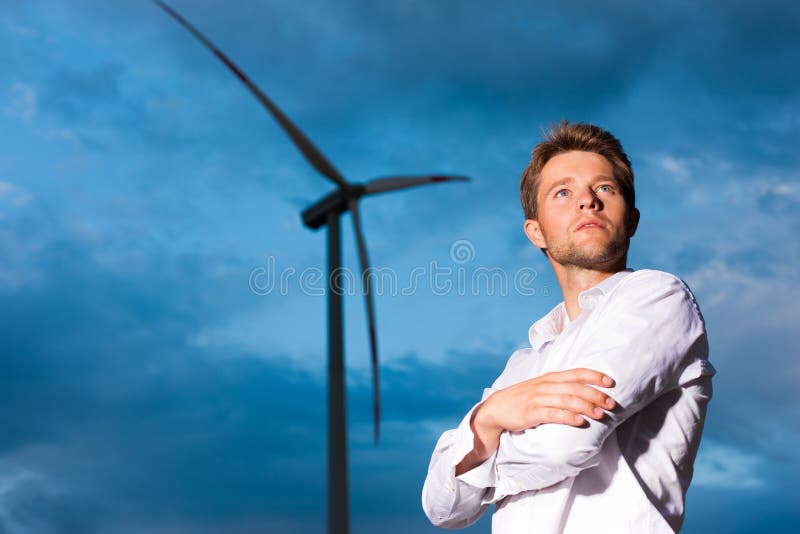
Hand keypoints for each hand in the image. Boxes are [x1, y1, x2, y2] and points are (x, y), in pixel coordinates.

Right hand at [455, 368, 615, 475]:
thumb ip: (560, 387)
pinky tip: (580, 421)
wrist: (496, 409)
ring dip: (585, 406)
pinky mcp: (531, 413)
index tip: (611, 382)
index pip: (575, 373)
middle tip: (611, 403)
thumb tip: (585, 391)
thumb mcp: (541, 388)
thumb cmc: (522, 399)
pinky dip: (568, 417)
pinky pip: (552, 413)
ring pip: (566, 399)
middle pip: (575, 387)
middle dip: (595, 394)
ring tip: (600, 414)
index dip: (594, 376)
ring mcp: (537, 399)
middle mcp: (545, 385)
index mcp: (549, 378)